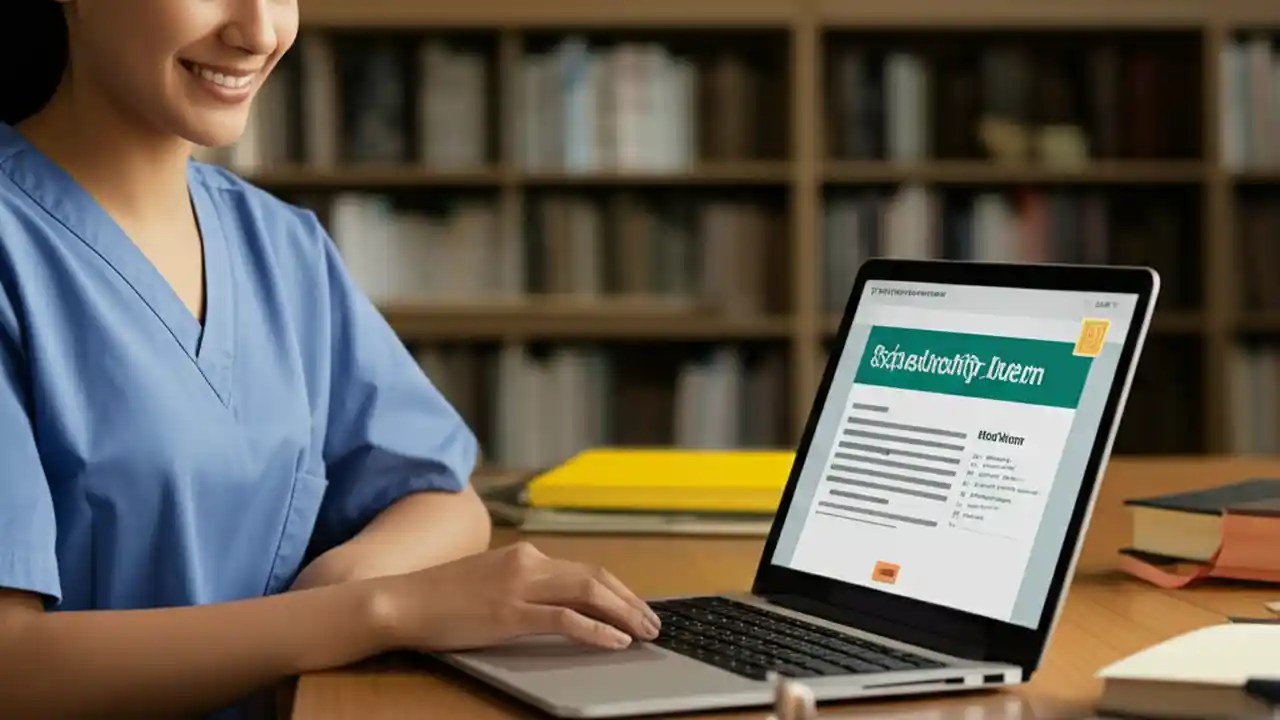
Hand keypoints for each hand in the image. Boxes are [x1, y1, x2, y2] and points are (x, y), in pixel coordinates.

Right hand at [375, 541, 661, 651]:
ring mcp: (519, 586)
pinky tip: (614, 641)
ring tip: (643, 633)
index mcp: (525, 556)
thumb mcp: (490, 581)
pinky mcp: (509, 612)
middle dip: (630, 601)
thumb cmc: (440, 597)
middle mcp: (528, 563)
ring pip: (588, 592)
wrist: (400, 600)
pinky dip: (596, 629)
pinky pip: (564, 619)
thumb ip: (523, 585)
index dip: (618, 589)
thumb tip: (559, 602)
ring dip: (623, 613)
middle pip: (596, 577)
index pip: (585, 569)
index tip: (637, 607)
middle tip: (653, 623)